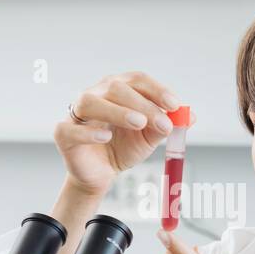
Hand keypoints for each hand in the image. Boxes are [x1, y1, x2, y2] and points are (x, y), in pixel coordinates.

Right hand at [54, 72, 194, 195]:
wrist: (102, 173)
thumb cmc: (123, 147)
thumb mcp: (150, 138)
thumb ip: (167, 126)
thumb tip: (190, 116)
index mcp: (118, 89)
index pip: (137, 79)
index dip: (157, 90)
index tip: (175, 105)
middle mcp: (96, 94)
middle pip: (116, 88)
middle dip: (143, 104)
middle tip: (163, 123)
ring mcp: (77, 113)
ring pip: (91, 102)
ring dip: (118, 111)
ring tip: (139, 124)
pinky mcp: (63, 133)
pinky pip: (71, 129)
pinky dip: (88, 132)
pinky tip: (106, 136)